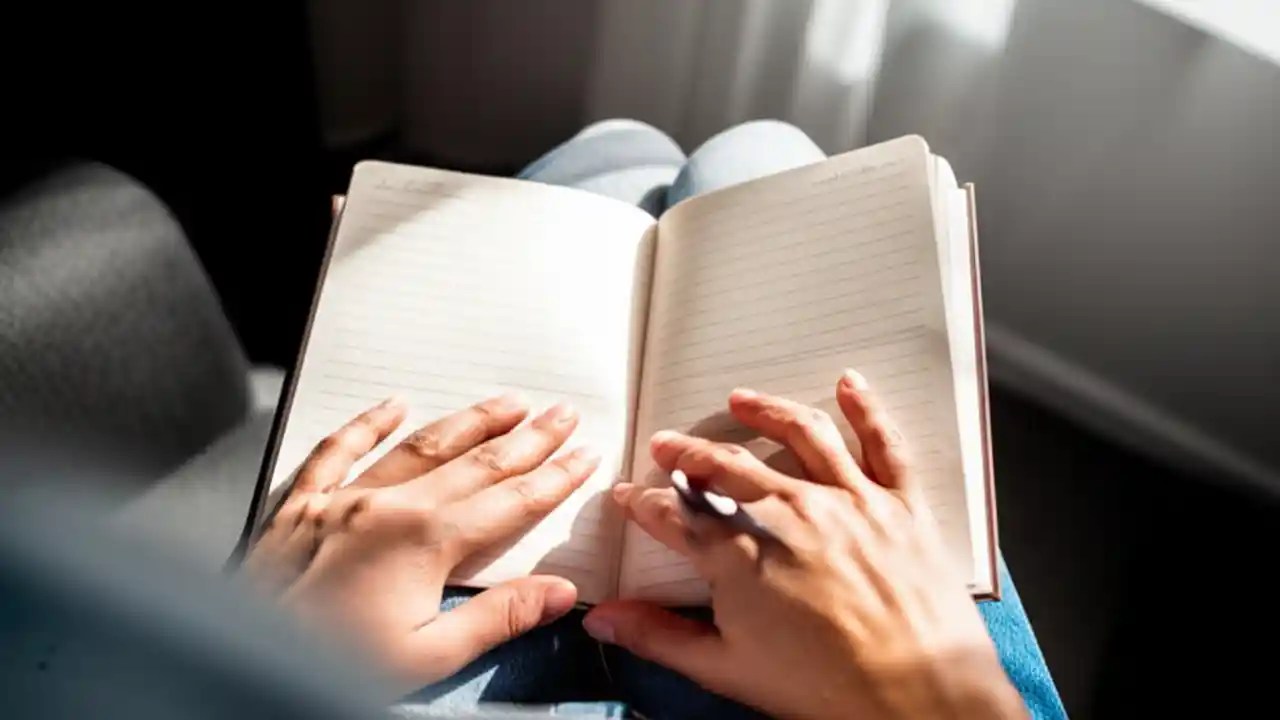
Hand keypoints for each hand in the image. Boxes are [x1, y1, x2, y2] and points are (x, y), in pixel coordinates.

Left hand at [244, 394, 599, 693]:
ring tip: (507, 403)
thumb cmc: (329, 663)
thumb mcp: (426, 656)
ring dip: (470, 422)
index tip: (583, 456)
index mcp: (424, 542)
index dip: (553, 477)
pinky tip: (394, 404)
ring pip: (420, 446)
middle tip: (561, 414)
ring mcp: (342, 499)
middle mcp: (387, 507)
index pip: (509, 501)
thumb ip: (496, 617)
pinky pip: (340, 449)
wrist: (244, 661)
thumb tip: (557, 592)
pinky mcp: (301, 504)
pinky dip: (369, 423)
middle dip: (527, 438)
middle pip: (476, 463)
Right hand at [584, 371, 1024, 719]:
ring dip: (764, 411)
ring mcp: (849, 500)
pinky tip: (850, 384)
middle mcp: (790, 512)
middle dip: (689, 453)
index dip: (645, 504)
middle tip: (668, 445)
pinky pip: (882, 442)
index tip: (629, 496)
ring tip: (740, 400)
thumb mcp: (728, 670)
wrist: (922, 697)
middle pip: (727, 465)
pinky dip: (866, 409)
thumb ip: (660, 637)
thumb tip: (604, 621)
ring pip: (799, 434)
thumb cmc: (828, 691)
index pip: (676, 515)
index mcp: (741, 554)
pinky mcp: (900, 503)